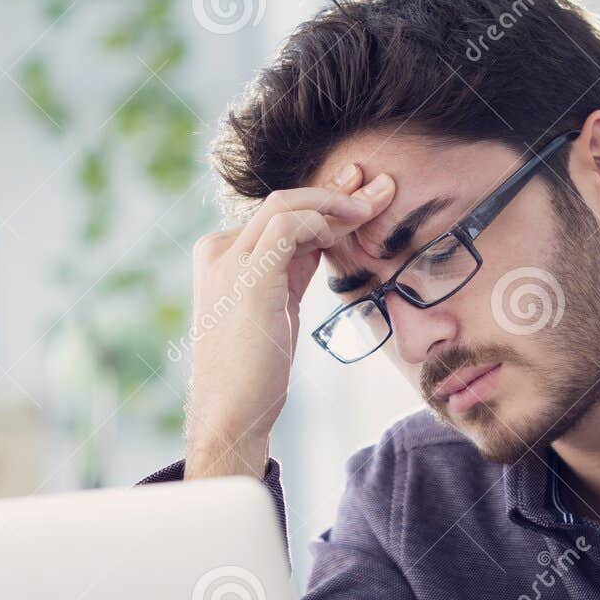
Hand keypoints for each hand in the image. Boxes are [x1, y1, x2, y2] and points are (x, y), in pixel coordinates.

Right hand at [184, 166, 394, 478]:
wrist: (231, 412)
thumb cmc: (254, 370)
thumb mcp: (276, 306)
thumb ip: (292, 269)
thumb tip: (322, 237)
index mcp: (222, 256)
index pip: (278, 214)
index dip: (322, 200)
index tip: (358, 193)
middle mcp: (220, 250)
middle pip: (283, 201)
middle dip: (335, 191)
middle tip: (379, 187)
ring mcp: (229, 259)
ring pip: (285, 204)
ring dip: (335, 201)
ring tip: (372, 206)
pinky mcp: (248, 274)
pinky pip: (289, 225)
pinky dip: (320, 220)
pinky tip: (342, 232)